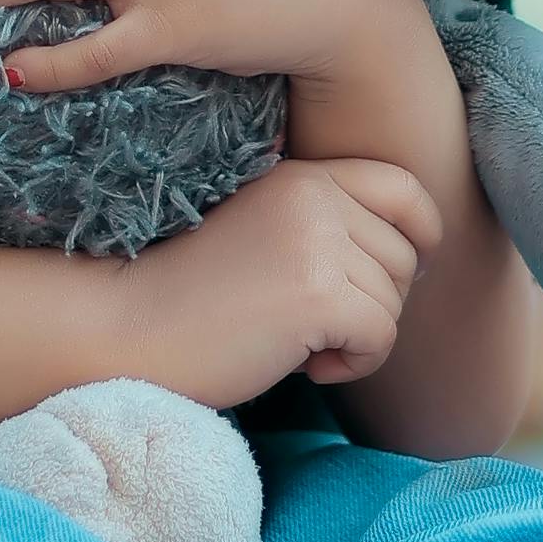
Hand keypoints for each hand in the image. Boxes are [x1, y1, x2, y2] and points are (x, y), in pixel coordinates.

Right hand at [106, 158, 444, 404]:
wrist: (124, 329)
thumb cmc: (187, 297)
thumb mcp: (262, 234)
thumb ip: (323, 226)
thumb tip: (414, 258)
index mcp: (301, 174)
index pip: (403, 188)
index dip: (418, 235)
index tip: (398, 275)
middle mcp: (314, 196)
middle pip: (405, 255)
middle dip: (376, 302)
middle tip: (314, 326)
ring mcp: (317, 242)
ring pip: (395, 300)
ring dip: (360, 337)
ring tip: (300, 345)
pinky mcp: (317, 295)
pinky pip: (381, 337)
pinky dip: (355, 365)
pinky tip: (305, 367)